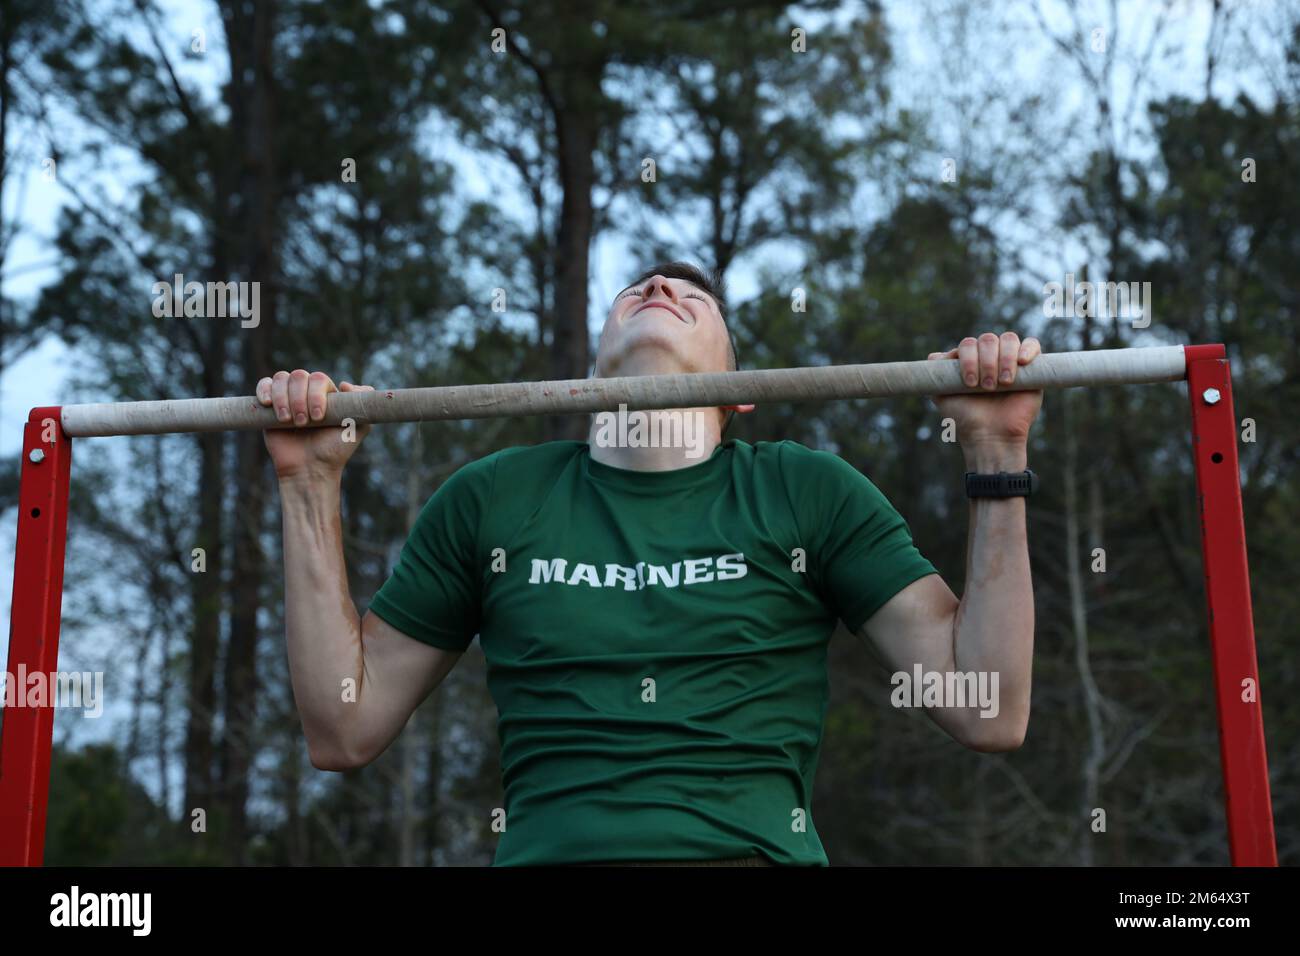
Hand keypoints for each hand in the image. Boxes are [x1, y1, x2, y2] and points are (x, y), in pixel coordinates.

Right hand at [257, 369, 374, 479]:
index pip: (319, 378)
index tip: (319, 417)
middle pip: (299, 376)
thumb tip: (345, 384)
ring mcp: (287, 398)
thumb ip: (361, 403)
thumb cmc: (334, 450)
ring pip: (281, 378)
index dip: (316, 394)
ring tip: (287, 421)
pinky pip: (264, 385)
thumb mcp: (358, 428)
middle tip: (303, 423)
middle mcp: (307, 393)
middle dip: (300, 399)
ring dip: (283, 398)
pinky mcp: (268, 407)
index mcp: (327, 394)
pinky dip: (264, 389)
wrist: (309, 470)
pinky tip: (268, 404)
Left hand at [927, 333, 1043, 447]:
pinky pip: (1033, 344)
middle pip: (988, 339)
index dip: (968, 358)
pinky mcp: (1032, 368)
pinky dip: (1027, 349)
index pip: (969, 344)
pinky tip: (1022, 363)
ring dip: (1004, 358)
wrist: (991, 437)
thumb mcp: (942, 396)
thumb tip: (935, 356)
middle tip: (986, 386)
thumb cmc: (966, 419)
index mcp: (970, 361)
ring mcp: (1010, 361)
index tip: (969, 383)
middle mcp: (989, 358)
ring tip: (1003, 383)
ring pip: (1008, 339)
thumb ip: (936, 375)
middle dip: (986, 361)